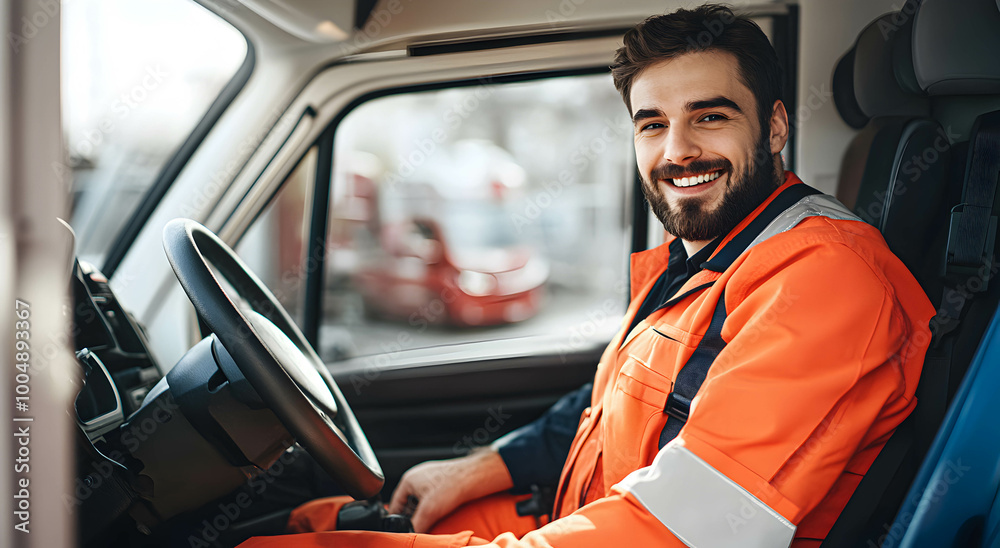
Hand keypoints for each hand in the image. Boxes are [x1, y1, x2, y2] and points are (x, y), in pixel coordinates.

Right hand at [387, 449, 513, 532]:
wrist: (474, 476)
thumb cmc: (453, 484)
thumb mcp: (429, 511)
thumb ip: (416, 525)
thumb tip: (410, 535)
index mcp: (408, 480)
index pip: (395, 504)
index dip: (397, 519)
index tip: (401, 529)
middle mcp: (418, 476)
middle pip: (408, 503)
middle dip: (412, 515)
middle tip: (418, 525)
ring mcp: (430, 477)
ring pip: (421, 501)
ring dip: (424, 511)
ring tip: (431, 518)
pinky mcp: (442, 480)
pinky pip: (432, 497)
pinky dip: (433, 506)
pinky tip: (440, 512)